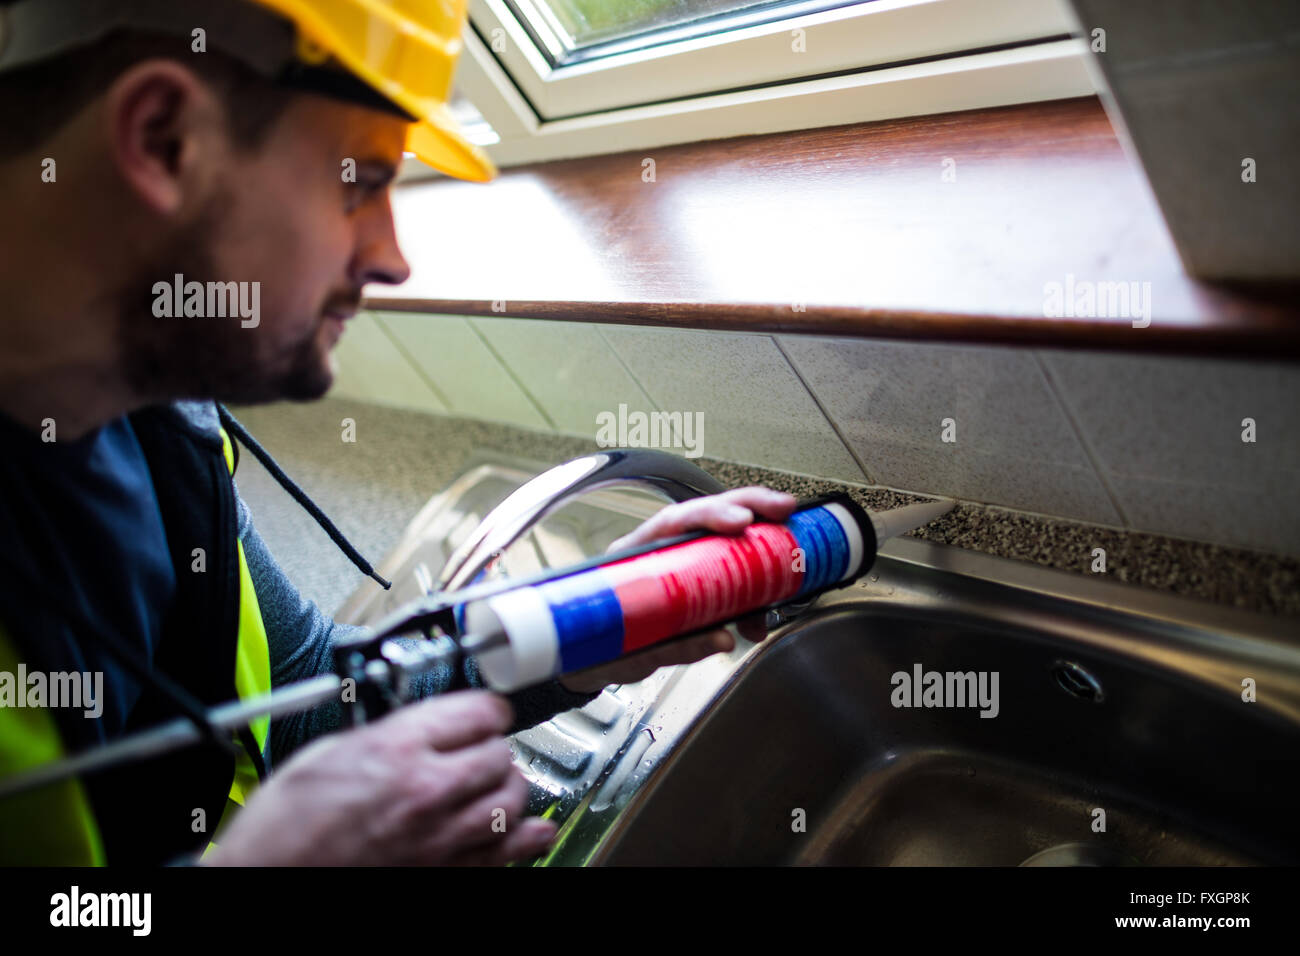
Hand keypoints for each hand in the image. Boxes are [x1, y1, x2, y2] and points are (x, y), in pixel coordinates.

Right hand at [205, 691, 553, 865]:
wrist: (268, 876)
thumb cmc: (284, 824)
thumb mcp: (330, 750)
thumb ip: (387, 733)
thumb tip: (418, 726)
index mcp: (398, 748)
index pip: (480, 711)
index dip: (485, 709)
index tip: (484, 713)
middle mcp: (427, 790)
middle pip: (500, 755)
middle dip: (492, 748)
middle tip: (480, 750)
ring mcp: (439, 836)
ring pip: (511, 801)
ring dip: (506, 789)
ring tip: (493, 785)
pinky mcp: (443, 872)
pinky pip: (506, 852)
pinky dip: (522, 837)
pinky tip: (527, 829)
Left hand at [558, 487, 796, 693]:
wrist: (588, 665)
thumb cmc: (600, 648)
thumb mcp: (633, 653)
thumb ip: (677, 645)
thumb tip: (722, 639)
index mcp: (632, 557)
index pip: (673, 521)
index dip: (710, 516)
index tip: (740, 521)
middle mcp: (657, 553)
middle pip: (704, 516)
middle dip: (748, 506)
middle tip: (783, 510)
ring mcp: (677, 566)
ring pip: (721, 542)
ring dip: (757, 548)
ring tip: (785, 566)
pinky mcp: (693, 586)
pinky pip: (727, 575)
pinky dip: (752, 589)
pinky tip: (764, 607)